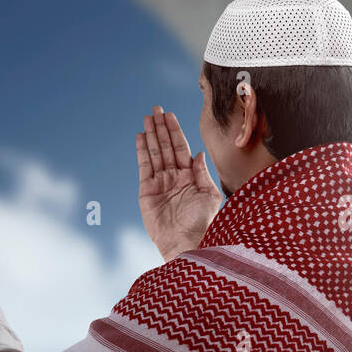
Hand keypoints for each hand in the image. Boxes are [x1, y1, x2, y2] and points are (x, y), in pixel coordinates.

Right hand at [137, 106, 221, 260]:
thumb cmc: (202, 223)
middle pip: (166, 146)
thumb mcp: (209, 194)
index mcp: (190, 176)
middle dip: (161, 127)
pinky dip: (142, 151)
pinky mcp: (147, 191)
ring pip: (155, 153)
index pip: (181, 148)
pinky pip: (144, 167)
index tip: (169, 115)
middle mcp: (174, 177)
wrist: (186, 242)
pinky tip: (141, 137)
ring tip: (147, 118)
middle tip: (156, 109)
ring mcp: (159, 183)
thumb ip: (202, 172)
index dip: (175, 131)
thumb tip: (197, 153)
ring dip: (151, 135)